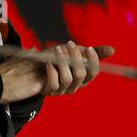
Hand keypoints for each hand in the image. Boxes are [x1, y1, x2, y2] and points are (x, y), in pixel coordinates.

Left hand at [0, 42, 115, 102]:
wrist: (22, 69)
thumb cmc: (47, 59)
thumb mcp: (70, 52)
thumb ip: (90, 52)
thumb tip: (114, 50)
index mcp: (80, 78)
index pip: (94, 72)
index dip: (93, 61)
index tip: (88, 48)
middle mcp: (73, 86)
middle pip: (82, 74)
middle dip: (76, 58)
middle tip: (67, 44)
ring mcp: (60, 90)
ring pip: (69, 78)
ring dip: (62, 62)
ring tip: (55, 50)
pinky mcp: (48, 92)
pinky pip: (54, 83)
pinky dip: (51, 71)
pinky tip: (46, 62)